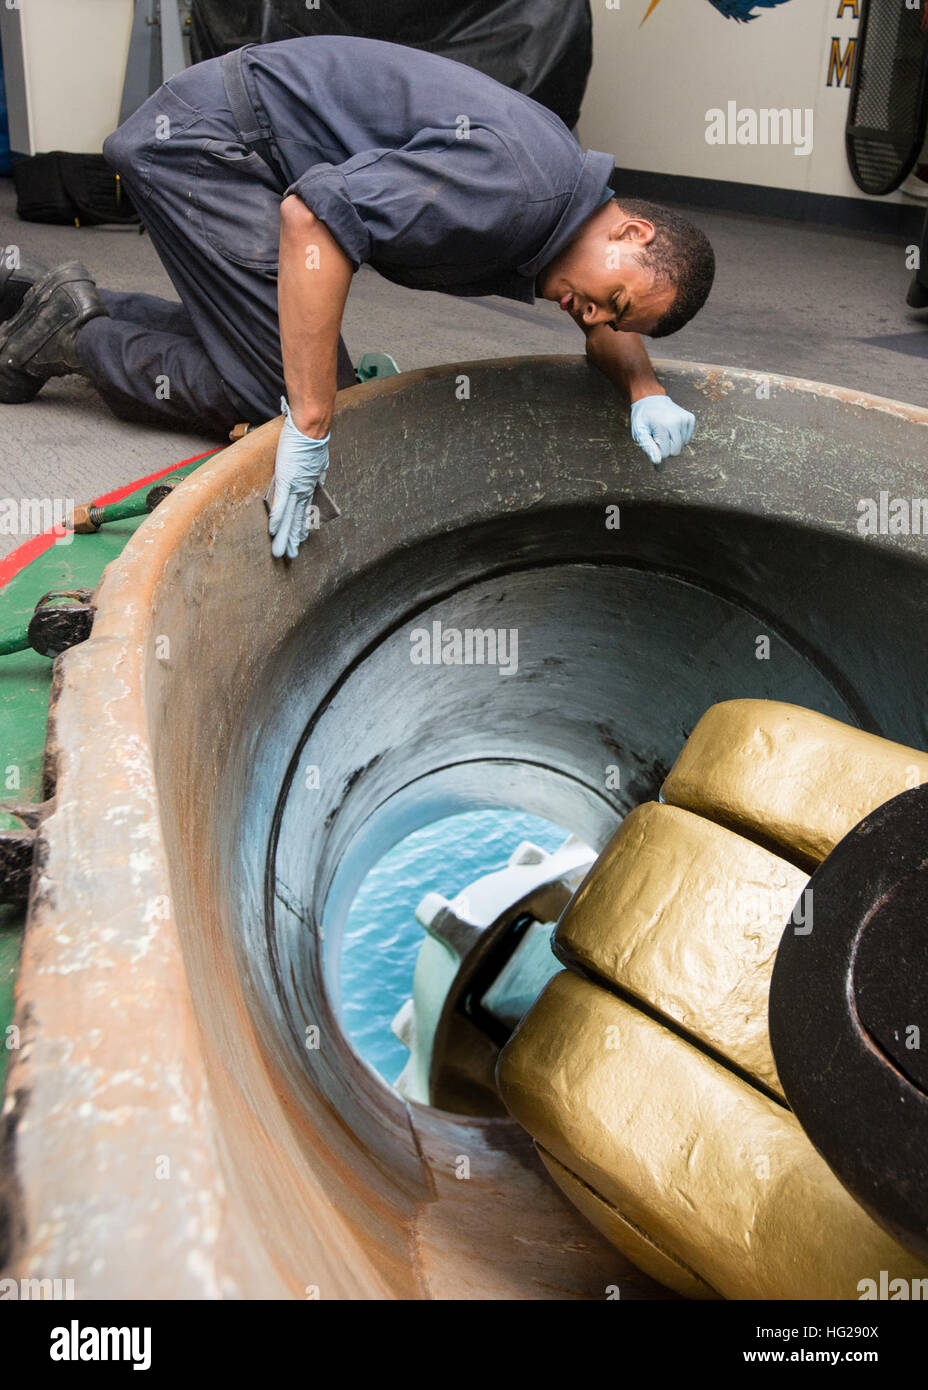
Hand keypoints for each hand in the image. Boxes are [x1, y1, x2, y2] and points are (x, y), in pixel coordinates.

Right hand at [268, 397, 328, 558]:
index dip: (302, 525)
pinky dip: (277, 517)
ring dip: (284, 535)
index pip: (305, 509)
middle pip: (297, 518)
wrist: (310, 428)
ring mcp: (295, 486)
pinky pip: (281, 503)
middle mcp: (304, 489)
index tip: (301, 538)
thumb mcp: (316, 457)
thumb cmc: (311, 437)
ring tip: (281, 552)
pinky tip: (274, 531)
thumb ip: (314, 467)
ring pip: (289, 516)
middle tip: (291, 554)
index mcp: (310, 484)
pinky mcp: (287, 480)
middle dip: (293, 538)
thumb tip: (315, 468)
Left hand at [630, 394, 694, 467]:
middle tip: (657, 437)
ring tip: (663, 430)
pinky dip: (679, 436)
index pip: (665, 453)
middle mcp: (677, 422)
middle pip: (676, 451)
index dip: (657, 454)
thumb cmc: (642, 418)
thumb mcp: (639, 432)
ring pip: (682, 445)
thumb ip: (648, 448)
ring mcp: (685, 419)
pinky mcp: (690, 418)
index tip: (652, 447)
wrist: (650, 398)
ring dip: (672, 442)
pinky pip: (687, 438)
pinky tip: (670, 427)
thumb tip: (658, 462)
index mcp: (663, 426)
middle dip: (666, 448)